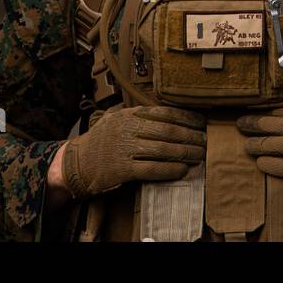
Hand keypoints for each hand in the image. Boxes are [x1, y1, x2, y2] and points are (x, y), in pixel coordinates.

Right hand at [59, 106, 206, 199]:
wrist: (75, 162)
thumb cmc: (99, 141)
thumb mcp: (114, 118)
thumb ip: (136, 113)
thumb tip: (166, 111)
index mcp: (129, 114)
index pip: (165, 113)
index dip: (187, 118)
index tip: (202, 123)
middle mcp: (128, 129)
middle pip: (168, 131)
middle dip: (191, 137)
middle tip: (207, 141)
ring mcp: (125, 149)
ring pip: (163, 150)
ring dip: (185, 153)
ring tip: (200, 156)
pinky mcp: (122, 169)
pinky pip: (151, 169)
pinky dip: (169, 170)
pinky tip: (182, 170)